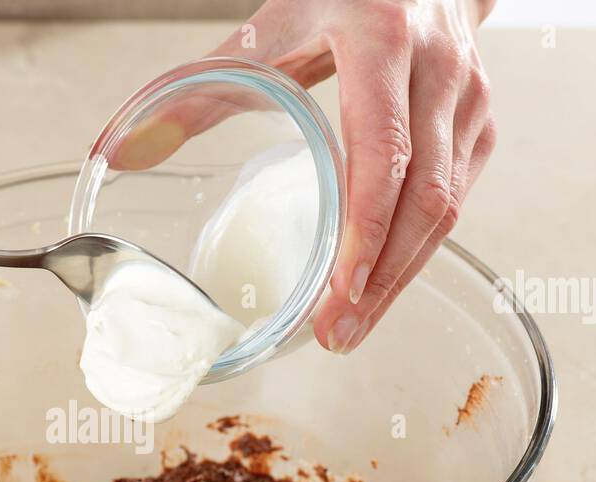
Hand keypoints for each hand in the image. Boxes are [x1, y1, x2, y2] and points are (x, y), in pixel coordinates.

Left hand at [120, 0, 496, 352]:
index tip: (339, 292)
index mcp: (381, 40)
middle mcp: (439, 70)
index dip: (364, 229)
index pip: (384, 151)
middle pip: (424, 199)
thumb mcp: (265, 27)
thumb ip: (193, 89)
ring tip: (351, 329)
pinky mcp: (480, 124)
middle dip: (379, 281)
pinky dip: (413, 252)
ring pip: (447, 210)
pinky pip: (455, 202)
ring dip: (398, 279)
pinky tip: (377, 288)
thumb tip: (114, 150)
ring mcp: (469, 99)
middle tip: (337, 336)